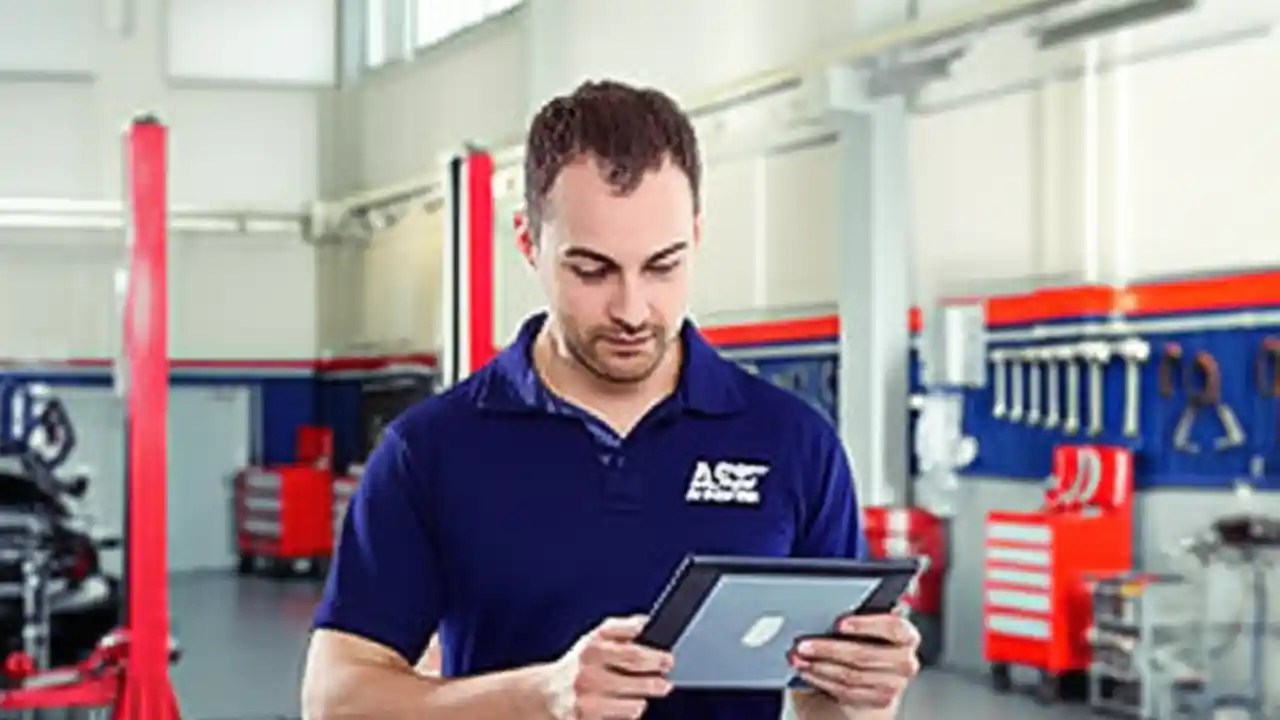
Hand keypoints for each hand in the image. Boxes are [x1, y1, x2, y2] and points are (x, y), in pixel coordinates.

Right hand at [540, 615, 674, 719]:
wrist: (546, 693)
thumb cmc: (577, 664)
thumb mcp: (595, 638)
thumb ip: (621, 628)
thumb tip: (646, 623)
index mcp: (592, 651)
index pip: (632, 655)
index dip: (655, 659)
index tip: (668, 660)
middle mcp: (588, 677)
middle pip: (636, 684)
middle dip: (656, 683)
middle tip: (665, 682)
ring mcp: (587, 703)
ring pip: (633, 707)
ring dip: (641, 701)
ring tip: (640, 695)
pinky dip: (627, 713)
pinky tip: (623, 706)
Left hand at [788, 612, 920, 710]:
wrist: (870, 677)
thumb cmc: (865, 643)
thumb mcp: (865, 625)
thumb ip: (857, 615)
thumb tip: (828, 607)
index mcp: (906, 635)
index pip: (894, 627)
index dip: (866, 625)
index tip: (840, 623)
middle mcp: (905, 661)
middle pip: (865, 655)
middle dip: (829, 649)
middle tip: (805, 644)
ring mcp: (894, 684)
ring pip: (852, 675)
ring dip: (820, 666)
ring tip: (800, 658)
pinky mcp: (878, 701)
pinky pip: (846, 691)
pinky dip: (822, 680)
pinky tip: (808, 671)